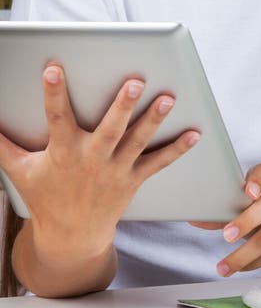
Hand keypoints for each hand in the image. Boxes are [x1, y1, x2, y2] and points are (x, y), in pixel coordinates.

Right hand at [0, 63, 200, 271]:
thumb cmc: (45, 197)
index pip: (56, 117)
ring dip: (154, 119)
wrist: (70, 238)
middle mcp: (91, 159)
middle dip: (122, 105)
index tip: (53, 69)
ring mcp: (114, 170)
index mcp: (62, 152)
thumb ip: (3, 145)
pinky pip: (157, 163)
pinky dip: (177, 149)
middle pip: (109, 128)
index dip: (53, 93)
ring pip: (137, 141)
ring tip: (169, 97)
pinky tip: (195, 133)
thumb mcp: (20, 171)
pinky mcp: (132, 180)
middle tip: (136, 80)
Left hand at [200, 163, 260, 276]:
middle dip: (247, 221)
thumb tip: (194, 219)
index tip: (249, 192)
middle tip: (227, 236)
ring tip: (226, 266)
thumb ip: (224, 212)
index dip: (257, 181)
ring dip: (246, 253)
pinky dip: (258, 261)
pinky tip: (245, 266)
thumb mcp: (250, 207)